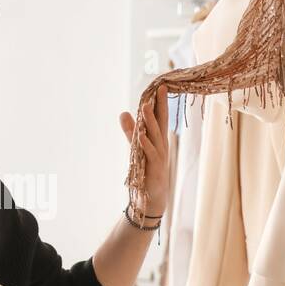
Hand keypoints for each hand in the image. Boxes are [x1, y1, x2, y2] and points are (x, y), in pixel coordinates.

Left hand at [119, 84, 170, 218]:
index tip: (161, 86)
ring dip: (150, 122)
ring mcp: (159, 157)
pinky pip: (150, 155)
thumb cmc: (147, 172)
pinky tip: (140, 135)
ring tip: (145, 107)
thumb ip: (130, 132)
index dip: (161, 103)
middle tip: (159, 89)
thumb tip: (123, 113)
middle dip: (160, 106)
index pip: (161, 118)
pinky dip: (145, 145)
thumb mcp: (137, 149)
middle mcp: (161, 146)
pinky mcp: (155, 169)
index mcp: (158, 140)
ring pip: (155, 136)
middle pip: (161, 123)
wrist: (153, 199)